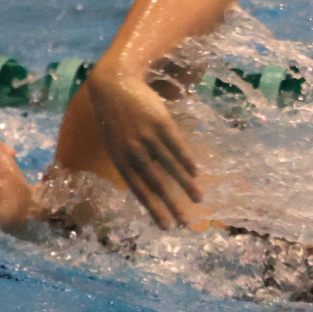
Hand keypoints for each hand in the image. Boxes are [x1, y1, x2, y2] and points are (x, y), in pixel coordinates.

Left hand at [85, 70, 203, 227]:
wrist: (114, 85)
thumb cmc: (114, 118)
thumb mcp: (115, 143)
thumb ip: (129, 162)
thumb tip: (147, 183)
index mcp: (120, 160)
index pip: (139, 191)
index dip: (153, 209)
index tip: (166, 226)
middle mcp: (134, 152)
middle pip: (157, 184)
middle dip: (172, 205)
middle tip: (185, 222)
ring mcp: (148, 137)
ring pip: (170, 166)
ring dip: (186, 185)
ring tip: (198, 199)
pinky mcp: (161, 122)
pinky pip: (177, 146)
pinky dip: (187, 161)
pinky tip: (196, 173)